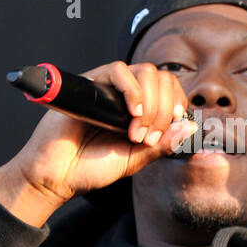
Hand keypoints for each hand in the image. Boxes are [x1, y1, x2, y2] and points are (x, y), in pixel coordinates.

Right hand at [0, 61, 198, 224]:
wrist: (56, 176)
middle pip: (161, 79)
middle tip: (148, 138)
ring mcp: (108, 88)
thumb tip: (191, 127)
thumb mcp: (134, 161)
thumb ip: (161, 145)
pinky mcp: (89, 84)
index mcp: (139, 110)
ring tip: (137, 132)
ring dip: (151, 103)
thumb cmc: (89, 168)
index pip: (170, 89)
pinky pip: (118, 70)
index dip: (178, 104)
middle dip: (164, 110)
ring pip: (145, 72)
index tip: (172, 129)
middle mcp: (125, 95)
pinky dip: (132, 90)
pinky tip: (132, 114)